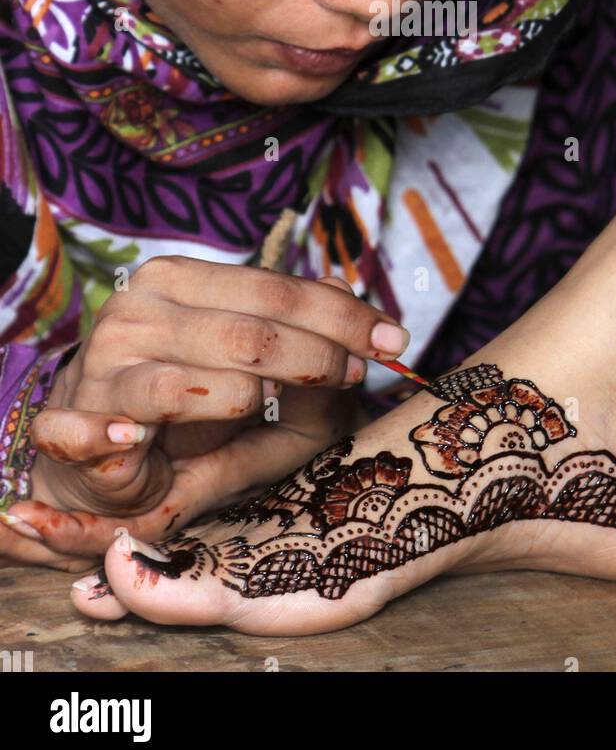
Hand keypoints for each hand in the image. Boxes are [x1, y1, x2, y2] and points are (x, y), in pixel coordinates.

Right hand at [0, 260, 405, 564]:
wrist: (94, 467)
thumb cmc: (191, 423)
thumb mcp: (263, 385)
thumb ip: (301, 342)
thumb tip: (347, 292)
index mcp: (184, 282)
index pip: (278, 289)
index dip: (342, 315)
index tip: (392, 338)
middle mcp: (145, 305)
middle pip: (254, 327)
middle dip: (319, 353)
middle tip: (356, 376)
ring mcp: (114, 354)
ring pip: (210, 372)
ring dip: (261, 394)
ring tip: (279, 405)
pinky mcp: (89, 407)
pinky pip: (143, 411)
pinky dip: (169, 423)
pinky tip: (165, 437)